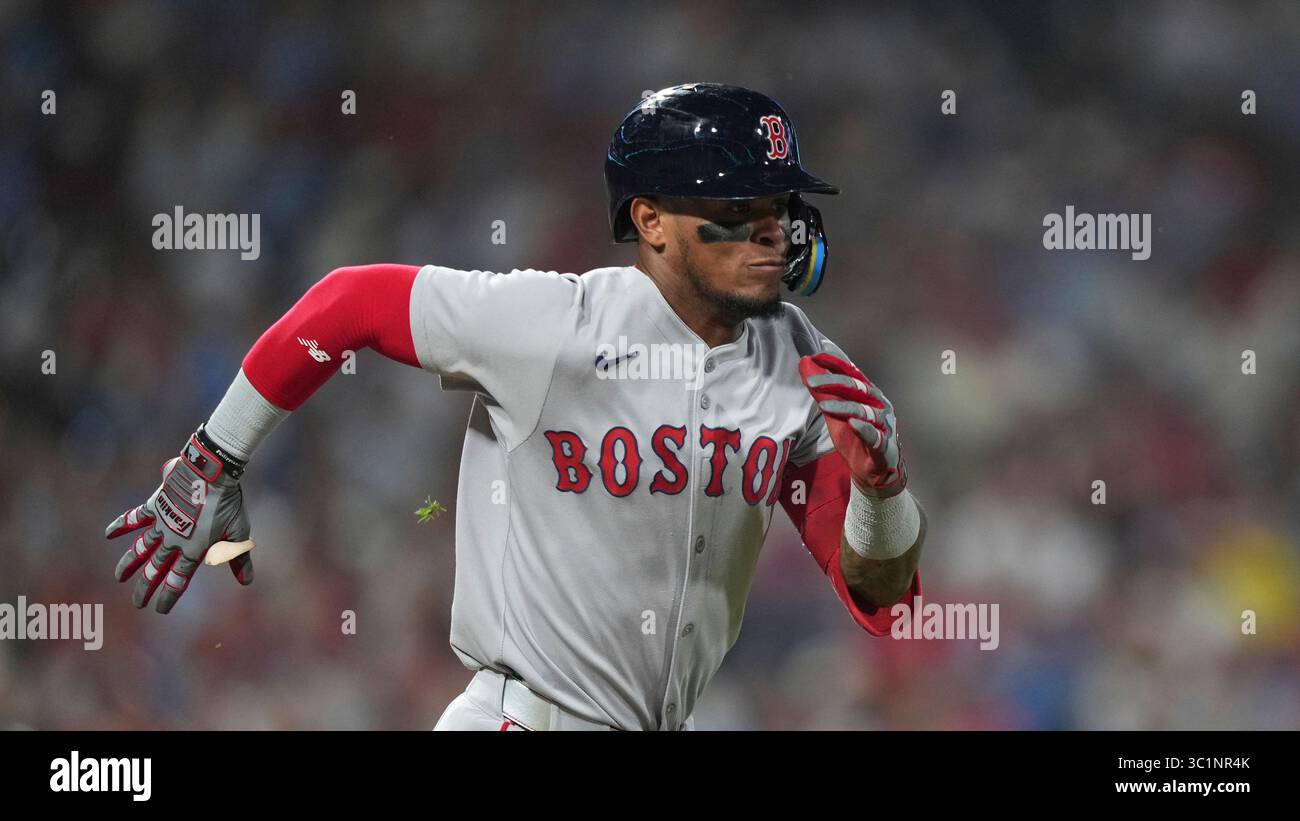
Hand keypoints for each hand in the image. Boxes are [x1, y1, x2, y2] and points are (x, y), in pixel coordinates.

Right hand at [104, 429, 253, 612]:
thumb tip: (246, 582)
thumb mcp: (238, 533)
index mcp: (193, 550)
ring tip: (118, 577)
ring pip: (142, 549)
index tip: (159, 609)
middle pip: (156, 569)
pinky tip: (107, 533)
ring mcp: (162, 523)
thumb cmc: (229, 504)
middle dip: (145, 587)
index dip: (169, 595)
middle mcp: (174, 540)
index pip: (178, 579)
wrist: (212, 474)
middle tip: (136, 603)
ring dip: (129, 564)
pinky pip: (135, 517)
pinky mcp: (155, 505)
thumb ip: (239, 559)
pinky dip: (122, 524)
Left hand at [798, 344, 906, 498]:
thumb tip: (805, 365)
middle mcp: (878, 405)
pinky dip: (865, 429)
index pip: (851, 373)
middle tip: (811, 382)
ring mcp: (883, 424)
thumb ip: (821, 391)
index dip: (835, 364)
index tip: (815, 357)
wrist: (871, 469)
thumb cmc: (855, 436)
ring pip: (865, 411)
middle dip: (833, 382)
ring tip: (823, 406)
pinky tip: (854, 424)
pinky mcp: (884, 445)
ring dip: (843, 407)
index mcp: (867, 393)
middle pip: (857, 388)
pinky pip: (875, 436)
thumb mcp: (834, 413)